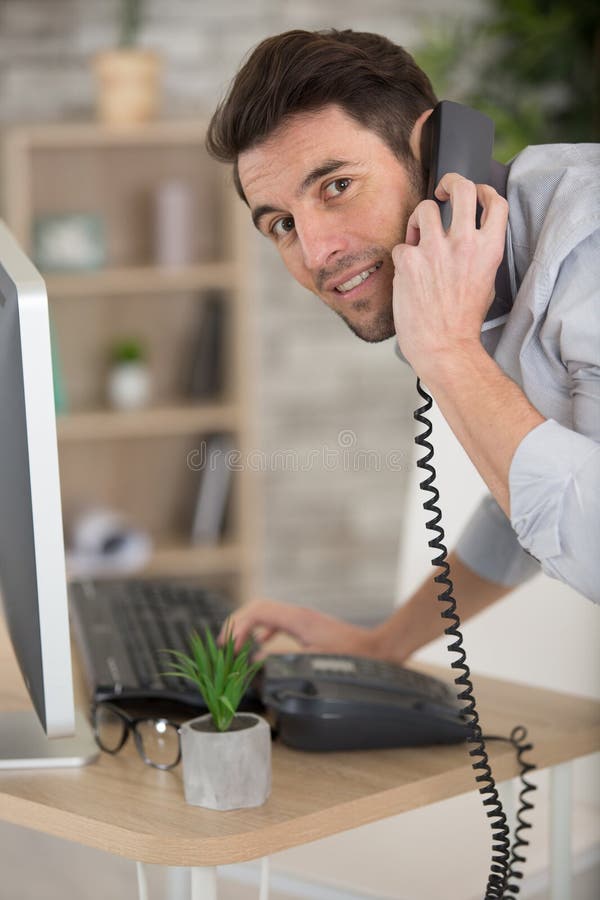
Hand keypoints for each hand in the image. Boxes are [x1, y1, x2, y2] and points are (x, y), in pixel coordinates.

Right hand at [218, 598, 381, 659]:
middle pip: (257, 609)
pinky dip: (262, 631)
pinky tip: (260, 645)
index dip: (237, 626)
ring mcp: (302, 618)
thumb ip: (285, 659)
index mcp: (297, 618)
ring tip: (235, 645)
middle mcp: (297, 614)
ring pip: (266, 614)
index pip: (257, 612)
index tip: (228, 646)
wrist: (376, 650)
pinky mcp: (306, 626)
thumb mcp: (315, 660)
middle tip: (224, 646)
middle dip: (237, 624)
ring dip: (248, 627)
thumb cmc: (351, 657)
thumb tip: (257, 660)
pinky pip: (276, 622)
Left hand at [391, 172, 507, 381]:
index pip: (494, 201)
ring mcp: (435, 249)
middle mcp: (464, 243)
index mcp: (489, 249)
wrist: (443, 347)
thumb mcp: (486, 280)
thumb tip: (467, 234)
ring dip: (419, 220)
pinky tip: (408, 273)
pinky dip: (403, 257)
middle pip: (462, 188)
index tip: (474, 193)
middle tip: (442, 192)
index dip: (483, 190)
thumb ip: (479, 252)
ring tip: (419, 238)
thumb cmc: (463, 320)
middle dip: (450, 182)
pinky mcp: (409, 260)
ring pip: (424, 209)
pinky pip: (402, 244)